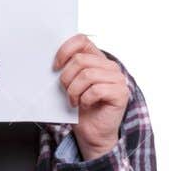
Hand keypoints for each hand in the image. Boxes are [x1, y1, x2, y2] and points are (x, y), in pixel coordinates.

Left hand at [56, 34, 127, 159]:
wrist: (91, 131)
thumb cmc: (79, 106)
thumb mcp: (69, 84)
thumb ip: (65, 68)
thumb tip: (49, 60)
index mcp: (96, 59)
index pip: (81, 40)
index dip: (65, 50)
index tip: (55, 66)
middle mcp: (109, 66)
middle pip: (80, 60)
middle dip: (66, 77)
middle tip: (65, 91)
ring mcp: (117, 79)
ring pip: (87, 75)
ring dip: (74, 90)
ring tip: (74, 100)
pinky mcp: (121, 93)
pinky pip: (96, 90)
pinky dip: (84, 99)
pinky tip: (84, 105)